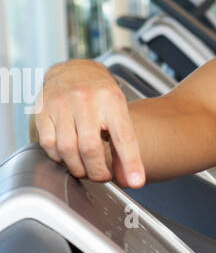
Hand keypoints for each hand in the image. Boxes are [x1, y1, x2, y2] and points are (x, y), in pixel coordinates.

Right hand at [33, 62, 144, 187]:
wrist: (74, 70)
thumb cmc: (100, 96)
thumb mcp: (119, 112)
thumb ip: (125, 145)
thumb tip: (131, 179)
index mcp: (111, 100)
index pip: (124, 137)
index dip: (131, 162)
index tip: (135, 182)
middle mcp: (85, 100)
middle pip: (90, 148)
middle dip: (97, 171)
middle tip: (102, 176)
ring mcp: (61, 103)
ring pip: (67, 148)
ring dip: (78, 167)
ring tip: (85, 169)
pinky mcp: (42, 109)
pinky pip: (48, 143)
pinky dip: (58, 157)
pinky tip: (67, 156)